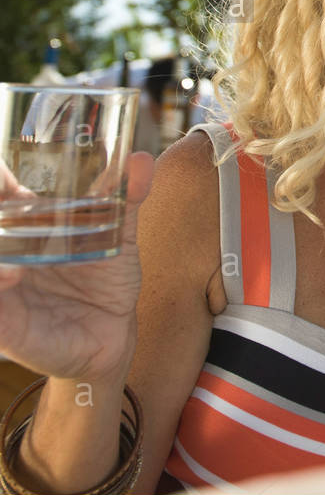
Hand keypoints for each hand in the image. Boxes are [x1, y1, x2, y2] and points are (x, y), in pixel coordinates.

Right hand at [0, 153, 154, 382]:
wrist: (111, 336)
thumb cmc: (104, 281)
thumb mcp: (117, 237)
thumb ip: (125, 198)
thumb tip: (140, 158)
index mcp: (23, 226)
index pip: (1, 194)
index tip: (6, 171)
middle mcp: (6, 255)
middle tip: (3, 191)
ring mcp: (2, 289)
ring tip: (9, 256)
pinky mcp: (4, 325)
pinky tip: (11, 277)